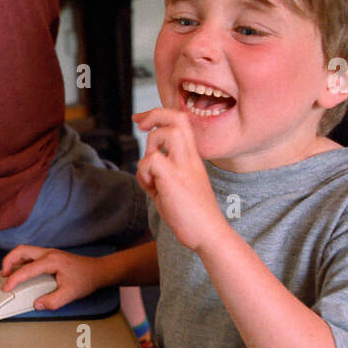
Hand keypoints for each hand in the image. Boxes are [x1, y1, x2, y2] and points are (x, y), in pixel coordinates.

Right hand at [0, 245, 103, 310]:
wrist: (97, 271)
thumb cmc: (86, 279)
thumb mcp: (70, 294)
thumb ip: (53, 301)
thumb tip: (37, 304)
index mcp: (51, 260)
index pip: (27, 269)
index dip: (14, 280)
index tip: (6, 289)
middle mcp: (48, 253)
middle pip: (20, 250)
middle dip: (8, 262)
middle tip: (4, 276)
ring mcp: (48, 253)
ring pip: (24, 251)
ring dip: (13, 261)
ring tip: (9, 275)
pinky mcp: (49, 256)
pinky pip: (30, 255)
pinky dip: (21, 262)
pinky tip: (21, 273)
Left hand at [134, 108, 230, 252]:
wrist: (208, 233)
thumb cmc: (190, 214)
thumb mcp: (175, 184)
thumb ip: (162, 171)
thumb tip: (144, 164)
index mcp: (191, 157)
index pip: (181, 121)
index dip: (158, 114)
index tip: (142, 119)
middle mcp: (190, 157)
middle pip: (177, 118)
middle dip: (153, 115)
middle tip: (140, 124)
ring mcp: (184, 167)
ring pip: (165, 134)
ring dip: (149, 149)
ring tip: (151, 175)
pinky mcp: (175, 180)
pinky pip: (152, 160)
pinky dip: (143, 172)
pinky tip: (151, 188)